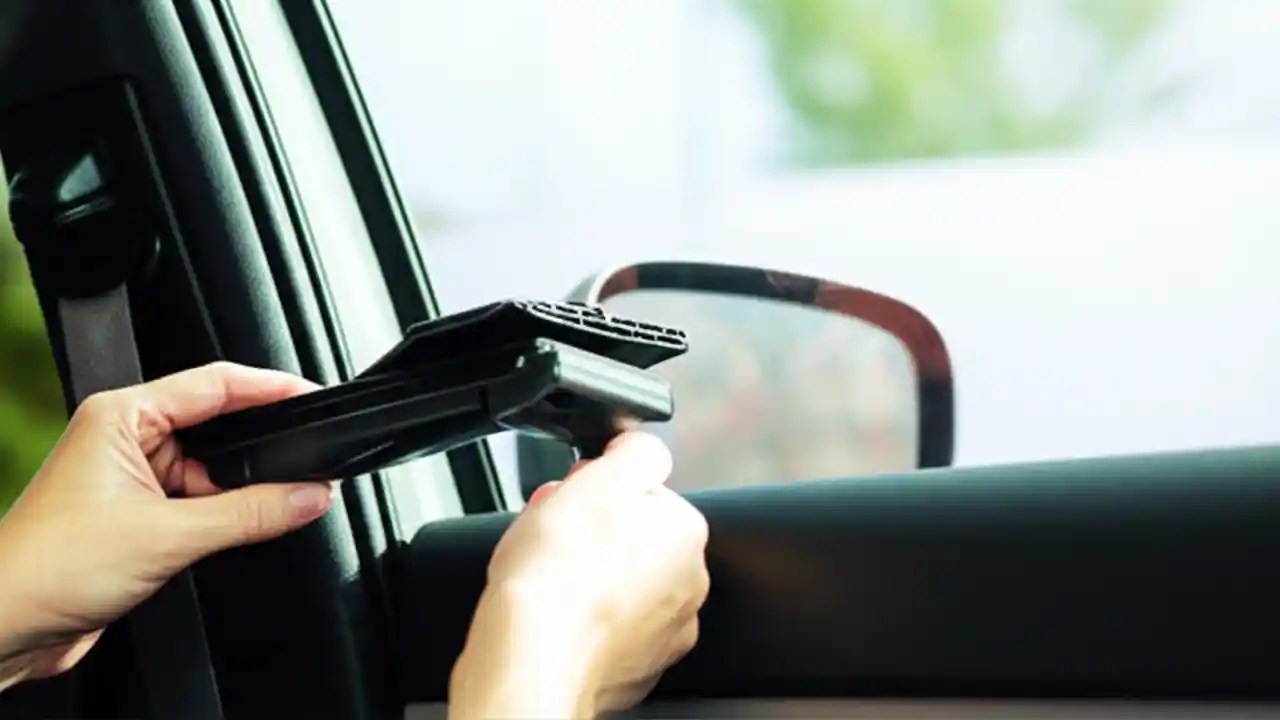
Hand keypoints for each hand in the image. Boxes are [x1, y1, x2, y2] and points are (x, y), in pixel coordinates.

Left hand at [0, 362, 334, 690]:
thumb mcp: (167, 536)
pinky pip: (200, 501)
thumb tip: (308, 495)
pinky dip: (226, 513)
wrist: (5, 626)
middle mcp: (126, 438)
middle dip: (262, 446)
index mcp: (121, 415)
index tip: (314, 398)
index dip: (271, 388)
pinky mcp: (140, 514)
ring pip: (212, 468)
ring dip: (243, 487)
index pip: (215, 383)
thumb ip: (249, 513)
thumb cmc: (47, 568)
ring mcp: (132, 476)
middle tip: (310, 459)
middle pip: (218, 425)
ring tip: (282, 501)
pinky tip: (247, 525)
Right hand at [449, 432, 709, 718]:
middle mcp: (688, 586)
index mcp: (686, 533)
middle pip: (634, 540)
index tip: (570, 497)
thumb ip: (638, 451)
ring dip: (589, 576)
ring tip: (548, 577)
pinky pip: (606, 631)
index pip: (644, 494)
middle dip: (593, 533)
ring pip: (620, 587)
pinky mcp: (633, 670)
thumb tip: (643, 449)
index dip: (598, 491)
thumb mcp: (603, 475)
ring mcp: (663, 634)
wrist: (531, 657)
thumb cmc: (558, 572)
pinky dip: (583, 621)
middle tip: (552, 536)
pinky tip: (557, 615)